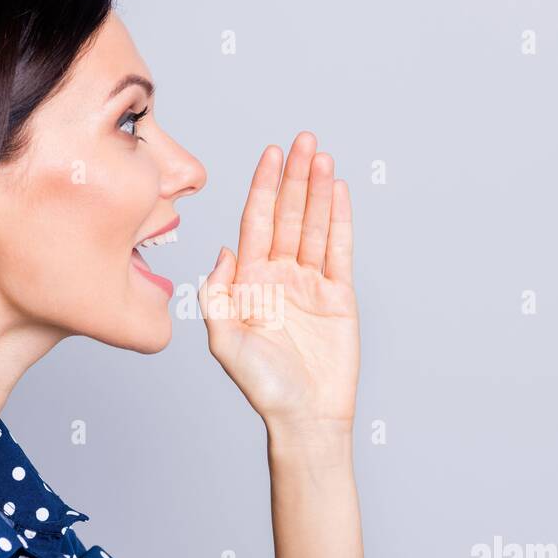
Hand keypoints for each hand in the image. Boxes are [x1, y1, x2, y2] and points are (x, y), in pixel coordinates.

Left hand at [198, 132, 357, 433]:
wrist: (305, 417)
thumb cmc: (262, 386)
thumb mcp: (223, 340)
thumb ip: (217, 293)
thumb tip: (224, 250)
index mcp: (249, 282)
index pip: (257, 223)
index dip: (264, 187)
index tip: (271, 155)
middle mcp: (279, 276)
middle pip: (288, 215)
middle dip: (294, 177)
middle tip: (303, 139)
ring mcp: (310, 284)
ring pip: (314, 226)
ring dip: (318, 190)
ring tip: (323, 156)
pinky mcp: (339, 296)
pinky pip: (339, 250)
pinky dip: (339, 220)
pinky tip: (339, 192)